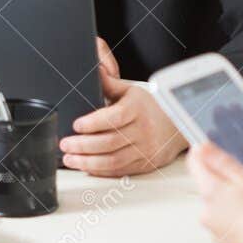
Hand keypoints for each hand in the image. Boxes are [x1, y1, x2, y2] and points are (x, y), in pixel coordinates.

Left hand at [59, 37, 187, 176]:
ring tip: (70, 158)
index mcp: (138, 109)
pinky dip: (100, 170)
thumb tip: (94, 71)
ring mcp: (145, 150)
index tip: (76, 125)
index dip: (93, 123)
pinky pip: (119, 171)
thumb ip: (110, 84)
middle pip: (110, 142)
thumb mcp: (132, 91)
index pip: (114, 118)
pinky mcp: (144, 165)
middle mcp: (143, 130)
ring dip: (87, 162)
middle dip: (83, 145)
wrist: (177, 126)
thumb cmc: (151, 108)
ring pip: (113, 160)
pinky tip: (86, 166)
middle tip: (65, 144)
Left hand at [188, 141, 242, 242]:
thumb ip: (223, 163)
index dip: (203, 153)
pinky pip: (225, 217)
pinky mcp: (221, 236)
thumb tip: (203, 148)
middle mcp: (205, 208)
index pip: (194, 163)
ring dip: (232, 198)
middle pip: (208, 182)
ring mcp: (211, 224)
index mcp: (210, 190)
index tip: (215, 151)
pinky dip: (236, 214)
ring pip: (218, 201)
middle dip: (225, 179)